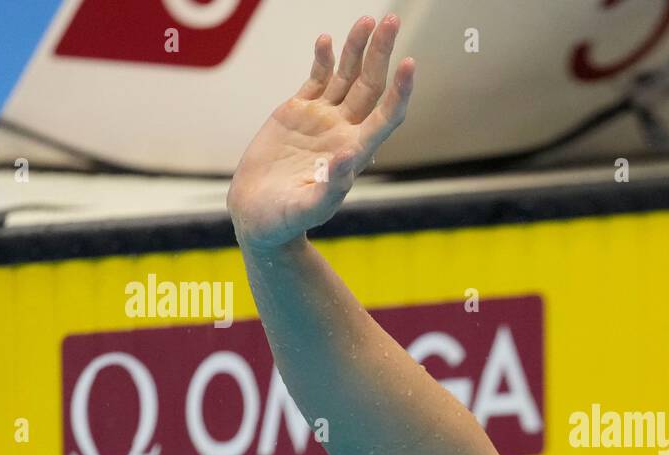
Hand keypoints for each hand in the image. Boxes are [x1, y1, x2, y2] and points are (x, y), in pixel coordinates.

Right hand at [227, 15, 413, 249]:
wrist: (259, 215)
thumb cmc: (286, 220)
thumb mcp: (308, 208)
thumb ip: (329, 187)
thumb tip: (347, 158)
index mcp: (354, 153)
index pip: (386, 115)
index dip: (400, 91)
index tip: (409, 63)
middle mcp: (343, 131)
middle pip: (371, 86)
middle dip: (381, 53)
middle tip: (391, 19)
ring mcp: (322, 120)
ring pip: (346, 76)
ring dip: (357, 48)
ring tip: (368, 19)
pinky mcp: (298, 112)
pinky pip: (316, 79)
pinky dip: (322, 60)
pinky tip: (326, 40)